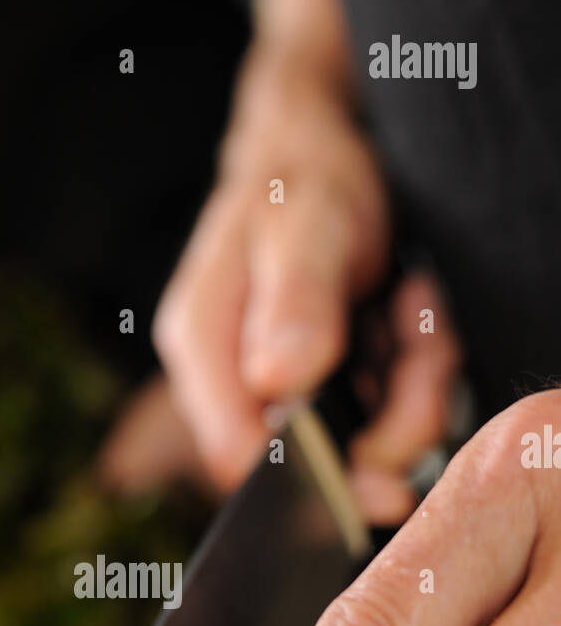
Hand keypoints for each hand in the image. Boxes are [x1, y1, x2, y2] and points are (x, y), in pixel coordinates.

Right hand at [153, 61, 390, 492]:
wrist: (314, 152)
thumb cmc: (299, 182)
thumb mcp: (304, 223)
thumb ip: (294, 297)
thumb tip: (276, 380)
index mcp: (200, 342)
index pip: (237, 453)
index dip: (310, 473)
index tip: (380, 464)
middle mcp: (228, 378)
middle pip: (306, 459)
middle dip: (386, 421)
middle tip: (425, 356)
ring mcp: (270, 387)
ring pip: (353, 441)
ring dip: (411, 388)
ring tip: (415, 311)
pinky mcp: (311, 388)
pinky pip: (375, 414)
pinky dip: (412, 374)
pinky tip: (407, 321)